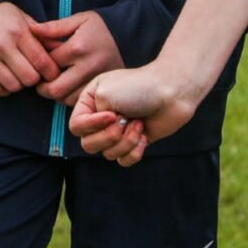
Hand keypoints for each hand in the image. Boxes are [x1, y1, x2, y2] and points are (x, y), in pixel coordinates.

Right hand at [0, 2, 59, 94]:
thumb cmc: (1, 16)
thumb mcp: (23, 19)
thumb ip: (43, 36)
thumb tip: (62, 51)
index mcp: (18, 31)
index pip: (42, 62)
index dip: (51, 72)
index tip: (51, 73)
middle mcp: (1, 44)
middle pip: (29, 78)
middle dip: (35, 78)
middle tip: (33, 73)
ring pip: (12, 86)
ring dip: (19, 84)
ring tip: (18, 76)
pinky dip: (3, 89)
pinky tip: (5, 80)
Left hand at [32, 10, 123, 104]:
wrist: (132, 35)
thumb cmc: (102, 26)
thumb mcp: (79, 20)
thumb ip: (54, 27)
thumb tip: (31, 30)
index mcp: (78, 48)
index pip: (48, 64)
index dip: (38, 64)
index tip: (36, 63)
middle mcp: (88, 67)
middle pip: (56, 89)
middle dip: (43, 87)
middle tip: (40, 82)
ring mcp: (98, 80)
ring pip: (67, 99)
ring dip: (57, 95)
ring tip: (54, 84)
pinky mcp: (105, 89)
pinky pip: (82, 101)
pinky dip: (71, 98)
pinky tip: (69, 88)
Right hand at [67, 63, 199, 164]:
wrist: (172, 91)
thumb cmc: (139, 87)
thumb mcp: (105, 93)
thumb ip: (92, 117)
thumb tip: (104, 135)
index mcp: (90, 102)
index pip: (76, 126)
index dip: (92, 125)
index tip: (113, 114)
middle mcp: (100, 118)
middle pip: (88, 145)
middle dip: (109, 137)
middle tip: (125, 121)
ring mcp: (117, 131)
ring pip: (108, 154)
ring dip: (126, 140)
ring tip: (139, 123)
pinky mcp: (133, 142)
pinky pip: (123, 160)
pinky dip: (134, 151)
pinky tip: (145, 135)